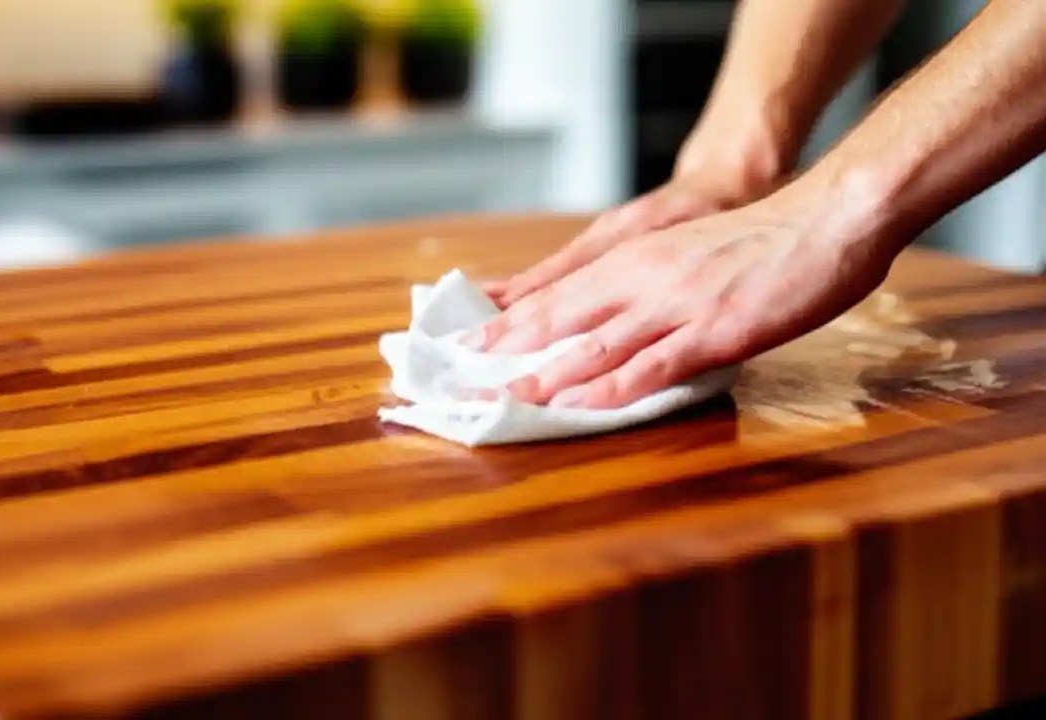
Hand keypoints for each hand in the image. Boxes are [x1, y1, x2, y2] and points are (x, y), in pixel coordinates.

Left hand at [464, 192, 897, 408]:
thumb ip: (651, 286)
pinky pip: (651, 365)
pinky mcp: (714, 329)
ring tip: (499, 402)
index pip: (555, 293)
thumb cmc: (765, 240)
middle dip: (506, 354)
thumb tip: (619, 326)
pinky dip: (608, 388)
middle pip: (558, 319)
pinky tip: (577, 404)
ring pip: (593, 345)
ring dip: (543, 377)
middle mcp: (643, 278)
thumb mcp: (689, 253)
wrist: (829, 217)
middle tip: (461, 383)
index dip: (508, 320)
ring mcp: (676, 304)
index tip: (467, 344)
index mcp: (635, 258)